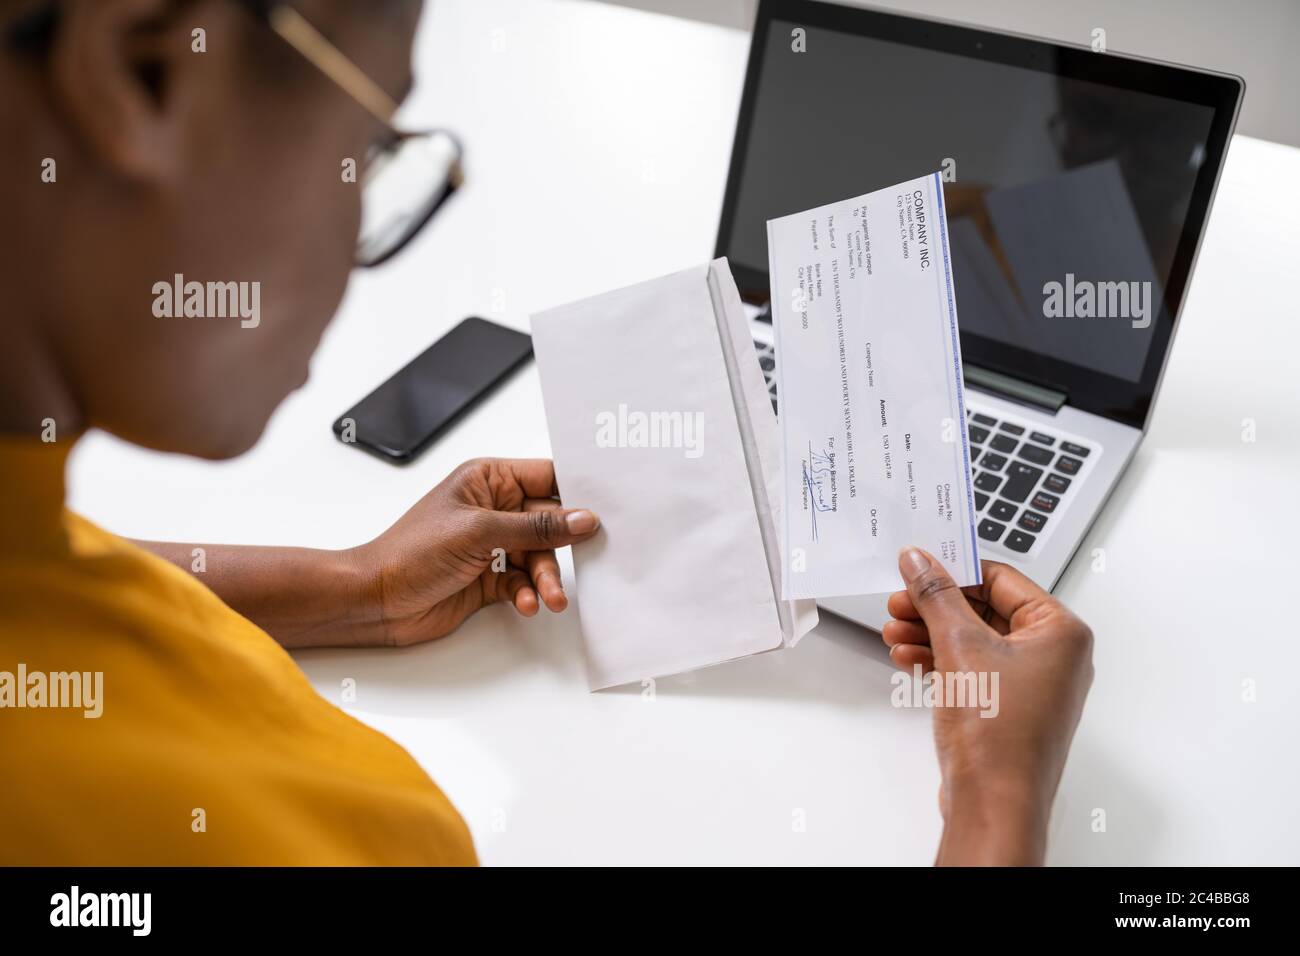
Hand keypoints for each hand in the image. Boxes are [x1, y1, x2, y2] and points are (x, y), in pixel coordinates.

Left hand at [347, 458, 599, 646]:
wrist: (375, 599)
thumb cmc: (411, 552)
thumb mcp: (480, 532)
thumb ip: (536, 527)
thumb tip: (582, 519)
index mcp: (488, 479)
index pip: (546, 477)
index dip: (577, 492)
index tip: (606, 508)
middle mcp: (492, 508)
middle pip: (549, 522)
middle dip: (562, 547)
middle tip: (581, 564)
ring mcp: (491, 544)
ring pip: (539, 557)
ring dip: (546, 578)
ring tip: (549, 597)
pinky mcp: (488, 577)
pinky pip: (523, 582)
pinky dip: (527, 593)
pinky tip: (524, 603)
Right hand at [883, 549, 1092, 864]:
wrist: (994, 803)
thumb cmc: (1000, 735)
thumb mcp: (960, 645)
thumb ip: (937, 595)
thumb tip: (921, 562)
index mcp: (1061, 632)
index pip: (1001, 578)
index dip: (954, 571)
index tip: (917, 566)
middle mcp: (1053, 656)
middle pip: (985, 609)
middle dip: (934, 607)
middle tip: (898, 603)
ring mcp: (1031, 685)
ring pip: (973, 640)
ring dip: (930, 633)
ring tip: (894, 633)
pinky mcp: (1007, 708)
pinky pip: (972, 668)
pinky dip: (940, 660)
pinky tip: (909, 658)